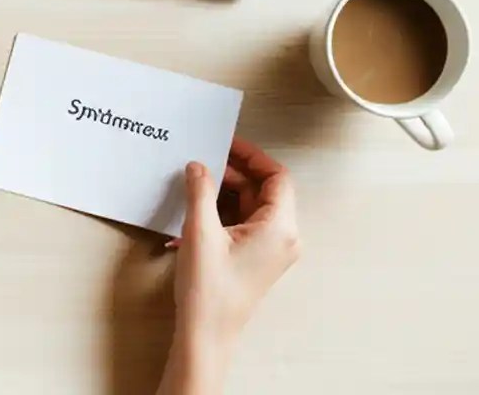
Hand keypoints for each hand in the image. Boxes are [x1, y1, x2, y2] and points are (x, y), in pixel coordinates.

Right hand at [158, 138, 299, 394]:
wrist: (206, 334)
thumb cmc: (209, 289)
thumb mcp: (199, 232)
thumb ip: (200, 191)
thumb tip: (198, 165)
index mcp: (280, 227)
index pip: (276, 176)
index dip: (251, 156)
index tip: (226, 144)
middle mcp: (284, 237)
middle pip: (264, 190)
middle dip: (233, 173)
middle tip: (202, 162)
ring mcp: (272, 250)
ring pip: (253, 206)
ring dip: (225, 192)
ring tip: (194, 184)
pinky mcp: (257, 259)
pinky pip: (245, 223)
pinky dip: (224, 211)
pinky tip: (197, 210)